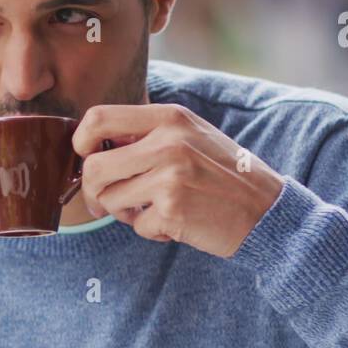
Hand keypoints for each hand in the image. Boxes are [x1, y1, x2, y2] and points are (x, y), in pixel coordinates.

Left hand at [72, 103, 284, 257]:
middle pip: (93, 166)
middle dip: (92, 190)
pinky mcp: (173, 210)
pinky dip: (151, 230)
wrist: (266, 210)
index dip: (81, 142)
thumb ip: (147, 134)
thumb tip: (91, 145)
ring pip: (109, 199)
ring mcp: (170, 177)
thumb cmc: (222, 174)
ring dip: (124, 212)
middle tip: (103, 202)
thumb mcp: (190, 135)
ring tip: (153, 209)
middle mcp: (168, 142)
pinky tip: (176, 223)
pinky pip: (136, 226)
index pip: (97, 118)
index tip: (87, 159)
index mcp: (169, 117)